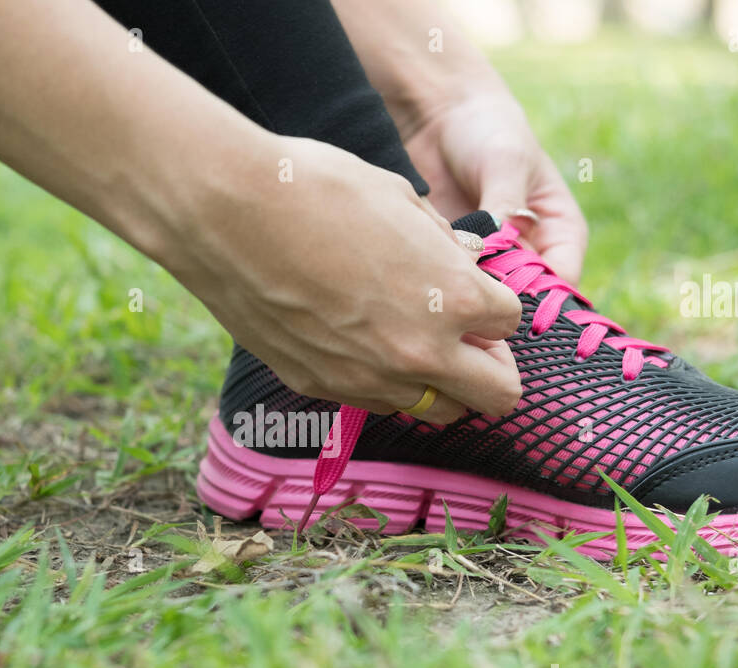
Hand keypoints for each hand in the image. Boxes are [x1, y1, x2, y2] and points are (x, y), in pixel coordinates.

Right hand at [165, 136, 522, 423]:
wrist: (226, 213)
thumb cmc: (316, 187)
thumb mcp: (400, 198)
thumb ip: (444, 244)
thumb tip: (464, 261)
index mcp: (455, 297)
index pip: (511, 323)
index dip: (495, 302)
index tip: (473, 288)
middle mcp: (422, 352)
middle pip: (499, 396)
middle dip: (494, 366)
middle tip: (469, 338)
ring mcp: (370, 379)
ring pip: (439, 411)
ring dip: (442, 383)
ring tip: (415, 344)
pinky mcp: (323, 387)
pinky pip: (379, 403)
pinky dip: (386, 383)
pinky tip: (364, 343)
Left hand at [402, 85, 588, 283]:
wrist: (440, 116)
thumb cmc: (488, 130)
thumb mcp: (505, 162)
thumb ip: (504, 206)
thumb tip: (491, 251)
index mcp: (559, 232)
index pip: (562, 279)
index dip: (542, 298)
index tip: (510, 302)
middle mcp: (529, 252)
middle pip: (524, 297)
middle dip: (500, 304)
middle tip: (471, 301)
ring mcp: (491, 260)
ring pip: (485, 296)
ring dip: (467, 295)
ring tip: (445, 288)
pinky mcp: (455, 259)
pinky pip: (452, 284)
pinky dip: (442, 284)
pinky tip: (425, 278)